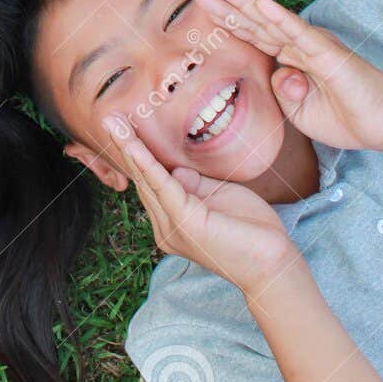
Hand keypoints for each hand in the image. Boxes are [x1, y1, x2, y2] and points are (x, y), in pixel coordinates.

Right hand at [109, 115, 299, 293]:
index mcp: (172, 221)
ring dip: (129, 148)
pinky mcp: (186, 225)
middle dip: (124, 145)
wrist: (274, 265)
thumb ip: (194, 184)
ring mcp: (172, 229)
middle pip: (142, 178)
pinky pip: (163, 188)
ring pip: (148, 180)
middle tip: (108, 116)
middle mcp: (165, 227)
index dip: (137, 153)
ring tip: (112, 122)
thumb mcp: (218, 196)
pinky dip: (148, 164)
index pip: (150, 181)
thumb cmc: (251, 231)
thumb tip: (175, 170)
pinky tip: (134, 146)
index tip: (124, 125)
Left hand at [195, 0, 382, 151]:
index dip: (230, 21)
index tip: (205, 7)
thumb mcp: (299, 112)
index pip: (254, 36)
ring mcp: (312, 46)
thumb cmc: (343, 118)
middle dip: (229, 6)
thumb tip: (279, 75)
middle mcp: (299, 46)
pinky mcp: (327, 53)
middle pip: (257, 22)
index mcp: (290, 59)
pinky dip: (279, 17)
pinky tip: (262, 2)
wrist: (382, 127)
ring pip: (272, 21)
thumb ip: (283, 93)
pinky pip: (298, 33)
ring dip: (246, 2)